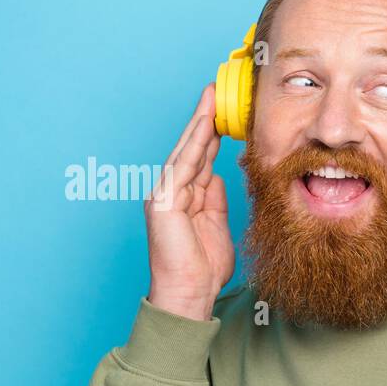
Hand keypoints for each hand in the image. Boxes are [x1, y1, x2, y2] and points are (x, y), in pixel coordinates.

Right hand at [145, 84, 234, 321]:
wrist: (189, 294)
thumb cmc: (203, 268)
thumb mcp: (215, 225)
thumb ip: (214, 198)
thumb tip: (217, 174)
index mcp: (184, 197)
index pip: (199, 158)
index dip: (211, 134)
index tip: (223, 112)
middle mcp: (171, 192)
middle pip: (190, 149)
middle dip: (203, 120)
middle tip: (214, 91)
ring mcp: (164, 195)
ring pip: (185, 152)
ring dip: (199, 124)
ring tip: (211, 99)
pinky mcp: (163, 202)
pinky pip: (182, 167)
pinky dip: (194, 145)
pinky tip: (205, 126)